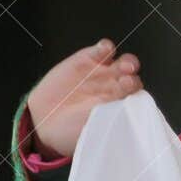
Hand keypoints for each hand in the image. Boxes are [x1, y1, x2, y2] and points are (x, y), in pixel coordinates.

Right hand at [26, 39, 142, 158]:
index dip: (134, 96)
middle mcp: (116, 88)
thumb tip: (122, 126)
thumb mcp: (89, 133)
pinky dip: (105, 48)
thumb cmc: (70, 131)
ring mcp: (104, 73)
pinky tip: (104, 50)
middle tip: (127, 81)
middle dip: (132, 78)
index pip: (136, 97)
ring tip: (123, 67)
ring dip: (126, 62)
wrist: (45, 120)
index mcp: (120, 106)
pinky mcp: (88, 60)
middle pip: (132, 78)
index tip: (130, 97)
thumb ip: (106, 125)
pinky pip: (102, 51)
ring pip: (123, 62)